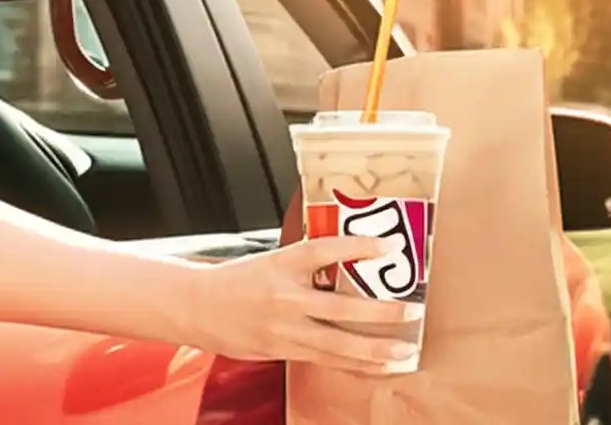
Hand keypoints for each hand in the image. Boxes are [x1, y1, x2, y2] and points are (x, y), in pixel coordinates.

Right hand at [181, 236, 420, 375]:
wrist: (197, 306)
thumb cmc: (237, 280)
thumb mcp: (271, 260)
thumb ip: (305, 261)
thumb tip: (348, 254)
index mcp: (282, 263)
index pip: (325, 250)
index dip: (359, 247)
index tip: (390, 245)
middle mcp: (286, 296)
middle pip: (341, 306)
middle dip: (381, 311)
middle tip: (413, 309)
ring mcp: (285, 328)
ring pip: (337, 342)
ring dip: (375, 348)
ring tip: (405, 349)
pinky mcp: (283, 349)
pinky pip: (325, 358)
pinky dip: (355, 363)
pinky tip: (379, 365)